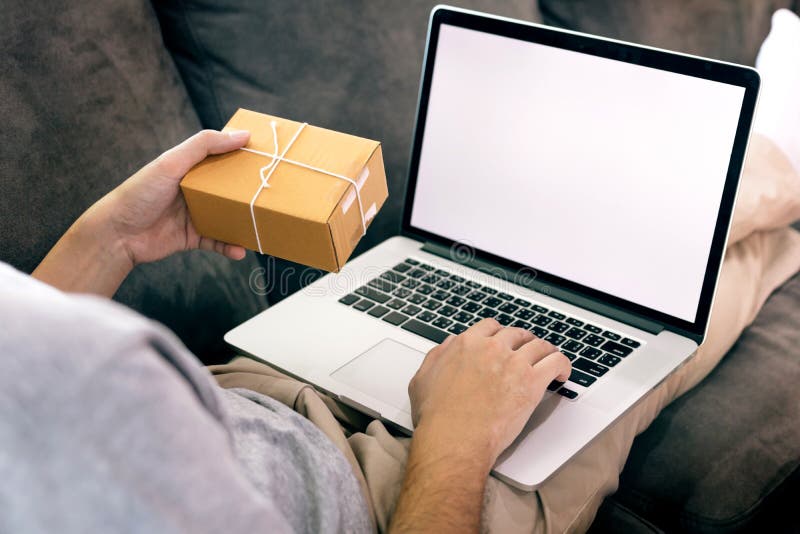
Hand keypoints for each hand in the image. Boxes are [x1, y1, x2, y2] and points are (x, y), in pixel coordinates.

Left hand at [33, 129, 250, 296]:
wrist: (117, 234)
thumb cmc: (140, 193)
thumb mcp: (172, 162)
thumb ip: (205, 145)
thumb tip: (242, 135)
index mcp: (190, 167)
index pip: (223, 157)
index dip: (244, 157)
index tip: (268, 157)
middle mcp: (195, 189)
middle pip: (229, 189)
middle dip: (250, 193)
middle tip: (274, 194)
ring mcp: (195, 214)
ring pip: (228, 216)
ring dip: (244, 222)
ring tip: (262, 226)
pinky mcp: (193, 237)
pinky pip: (218, 241)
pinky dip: (230, 246)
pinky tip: (241, 250)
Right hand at [390, 320, 570, 532]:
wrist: (454, 439)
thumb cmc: (437, 417)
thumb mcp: (422, 379)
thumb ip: (437, 356)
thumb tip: (449, 346)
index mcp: (466, 344)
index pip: (490, 327)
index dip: (500, 334)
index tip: (504, 342)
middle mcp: (491, 348)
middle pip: (517, 334)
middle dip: (523, 342)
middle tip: (528, 353)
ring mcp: (513, 363)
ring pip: (539, 345)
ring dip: (545, 351)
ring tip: (549, 360)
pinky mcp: (531, 381)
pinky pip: (556, 362)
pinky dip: (562, 365)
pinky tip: (561, 373)